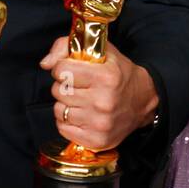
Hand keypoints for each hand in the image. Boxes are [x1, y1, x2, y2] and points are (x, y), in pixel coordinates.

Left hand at [39, 38, 157, 150]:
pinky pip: (62, 128)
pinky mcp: (96, 141)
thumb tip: (45, 63)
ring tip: (82, 100)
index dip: (63, 68)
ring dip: (66, 104)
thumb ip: (67, 47)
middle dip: (64, 85)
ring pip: (59, 110)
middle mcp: (103, 102)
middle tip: (79, 85)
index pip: (61, 70)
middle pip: (58, 91)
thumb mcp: (101, 51)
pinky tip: (82, 114)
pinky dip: (68, 121)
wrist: (143, 102)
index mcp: (105, 77)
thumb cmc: (119, 74)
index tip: (72, 70)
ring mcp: (99, 124)